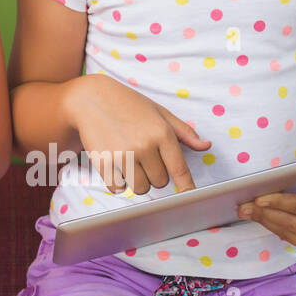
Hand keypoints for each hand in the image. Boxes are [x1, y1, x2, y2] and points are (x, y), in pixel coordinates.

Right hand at [69, 73, 211, 194]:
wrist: (90, 98)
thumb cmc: (128, 104)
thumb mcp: (159, 113)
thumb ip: (184, 132)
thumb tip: (206, 146)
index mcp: (161, 133)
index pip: (180, 170)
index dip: (187, 187)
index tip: (190, 197)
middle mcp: (144, 145)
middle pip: (160, 182)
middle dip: (154, 174)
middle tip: (143, 156)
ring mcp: (123, 155)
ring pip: (140, 188)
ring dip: (137, 180)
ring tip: (130, 161)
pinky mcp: (103, 162)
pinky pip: (117, 188)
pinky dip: (118, 182)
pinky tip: (115, 165)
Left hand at [236, 145, 295, 259]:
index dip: (277, 202)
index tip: (256, 197)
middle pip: (289, 224)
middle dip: (263, 214)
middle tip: (241, 205)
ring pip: (288, 235)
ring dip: (265, 222)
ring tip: (245, 211)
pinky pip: (293, 241)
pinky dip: (276, 229)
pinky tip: (262, 219)